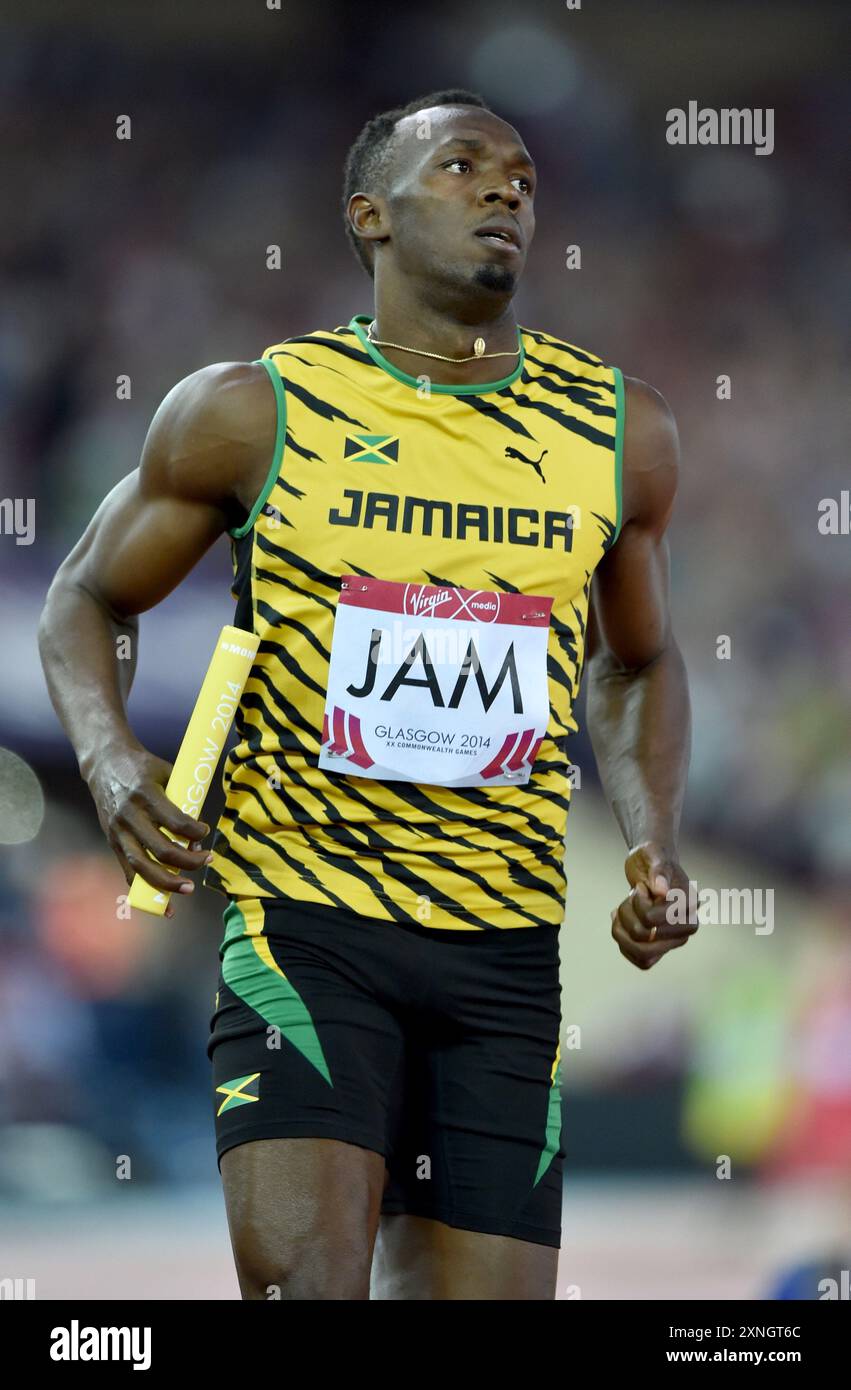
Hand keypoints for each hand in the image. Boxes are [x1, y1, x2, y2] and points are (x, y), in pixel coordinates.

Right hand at [86, 743, 211, 916]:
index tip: (206, 832)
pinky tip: (162, 904)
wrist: (104, 763)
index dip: (195, 831)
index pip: (176, 822)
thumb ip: (182, 800)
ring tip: (188, 888)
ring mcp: (118, 831)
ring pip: (143, 866)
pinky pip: (128, 871)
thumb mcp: (166, 772)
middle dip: (188, 861)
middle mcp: (130, 816)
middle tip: (207, 861)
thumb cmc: (141, 767)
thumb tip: (197, 834)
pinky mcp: (112, 841)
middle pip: (162, 850)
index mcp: (146, 795)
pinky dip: (144, 890)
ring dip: (168, 882)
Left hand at [611, 841, 697, 969]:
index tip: (640, 888)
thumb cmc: (653, 858)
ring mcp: (675, 939)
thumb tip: (663, 890)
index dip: (638, 904)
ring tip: (622, 911)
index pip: (652, 919)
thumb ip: (659, 871)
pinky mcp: (662, 947)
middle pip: (645, 940)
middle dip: (627, 918)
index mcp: (689, 903)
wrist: (651, 866)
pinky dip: (625, 945)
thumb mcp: (652, 856)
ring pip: (643, 954)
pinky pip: (643, 962)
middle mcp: (687, 926)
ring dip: (622, 932)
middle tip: (629, 900)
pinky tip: (621, 924)